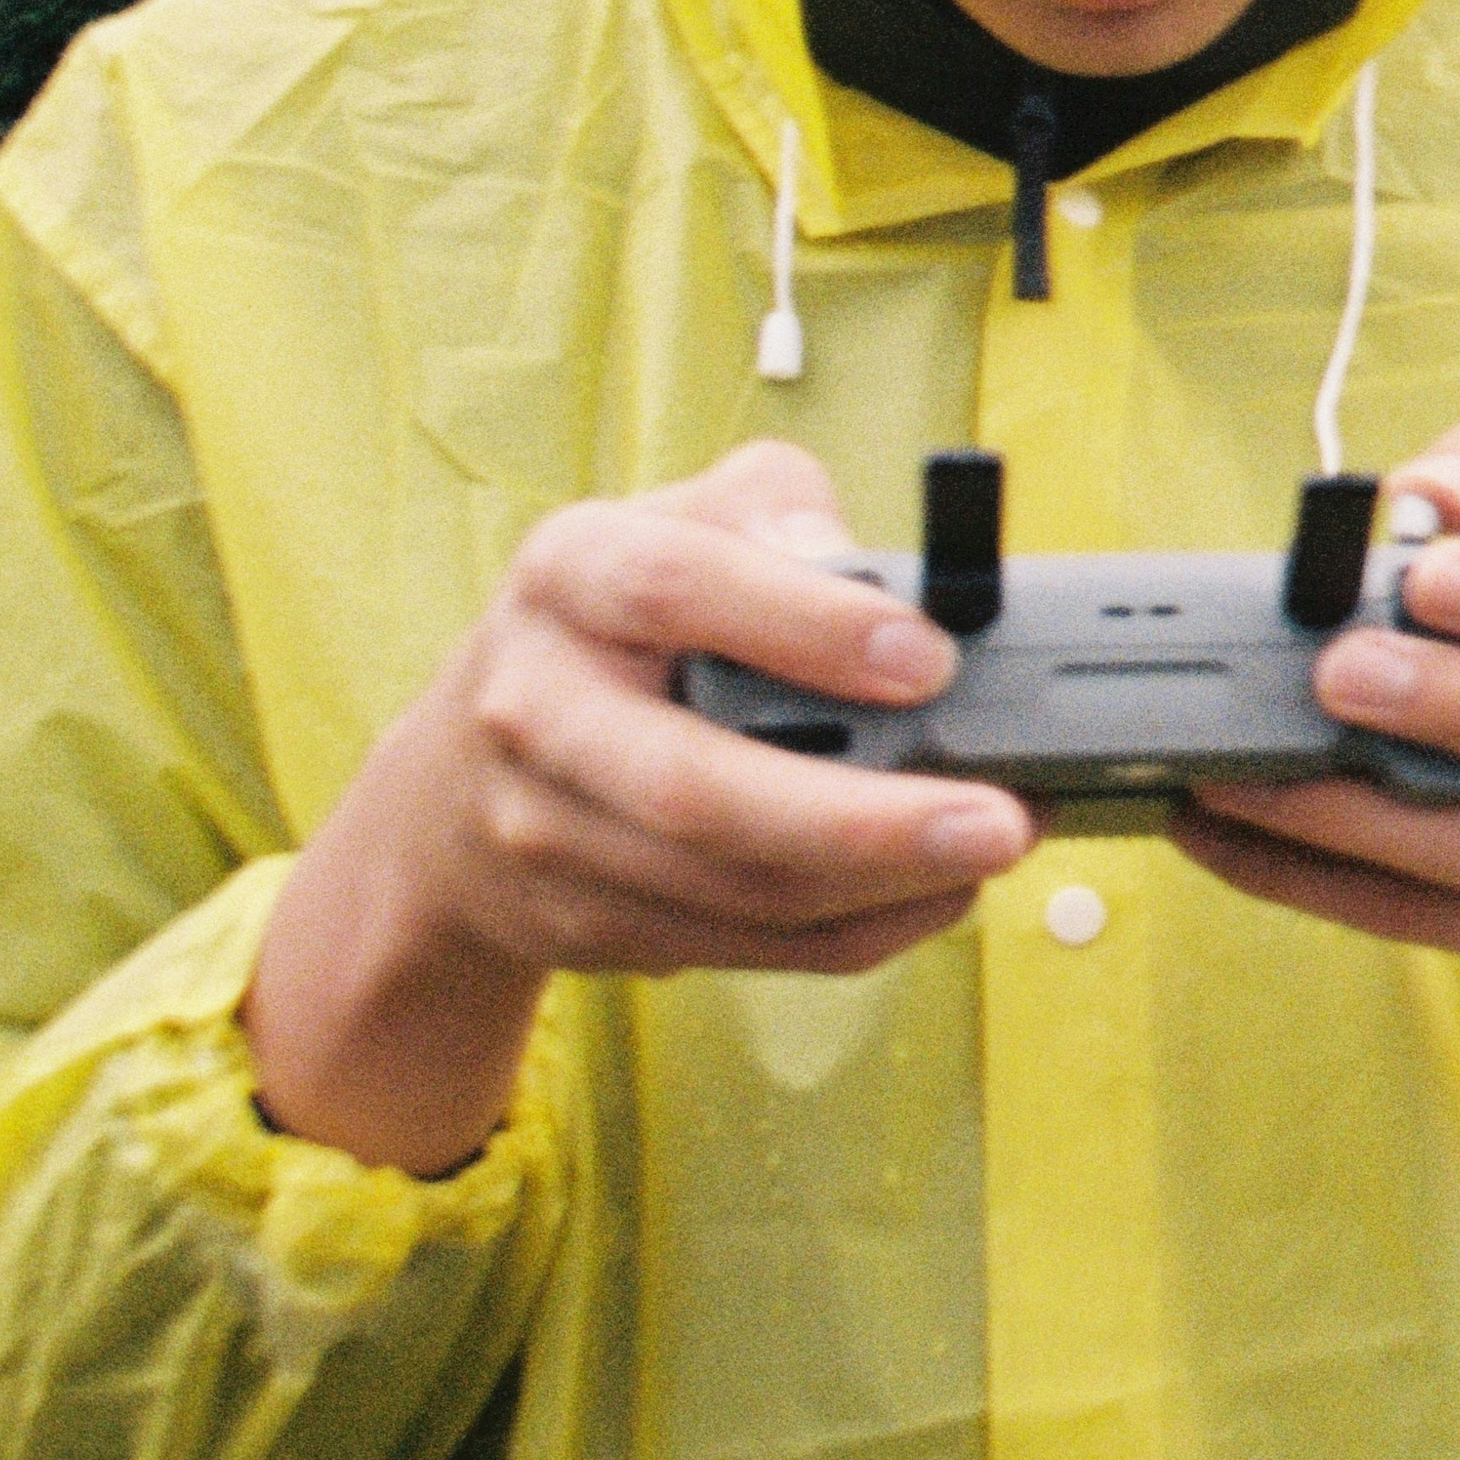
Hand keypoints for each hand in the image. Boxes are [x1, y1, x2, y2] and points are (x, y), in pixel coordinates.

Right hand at [246, 442, 1034, 1171]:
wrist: (459, 779)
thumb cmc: (619, 620)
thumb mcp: (684, 518)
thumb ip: (780, 514)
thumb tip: (879, 580)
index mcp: (570, 576)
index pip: (676, 590)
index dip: (806, 624)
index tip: (929, 656)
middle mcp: (538, 708)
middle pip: (698, 788)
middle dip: (864, 820)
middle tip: (1000, 820)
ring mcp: (550, 834)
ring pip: (734, 890)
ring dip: (887, 885)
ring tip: (998, 845)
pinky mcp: (587, 925)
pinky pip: (746, 945)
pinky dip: (860, 928)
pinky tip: (938, 889)